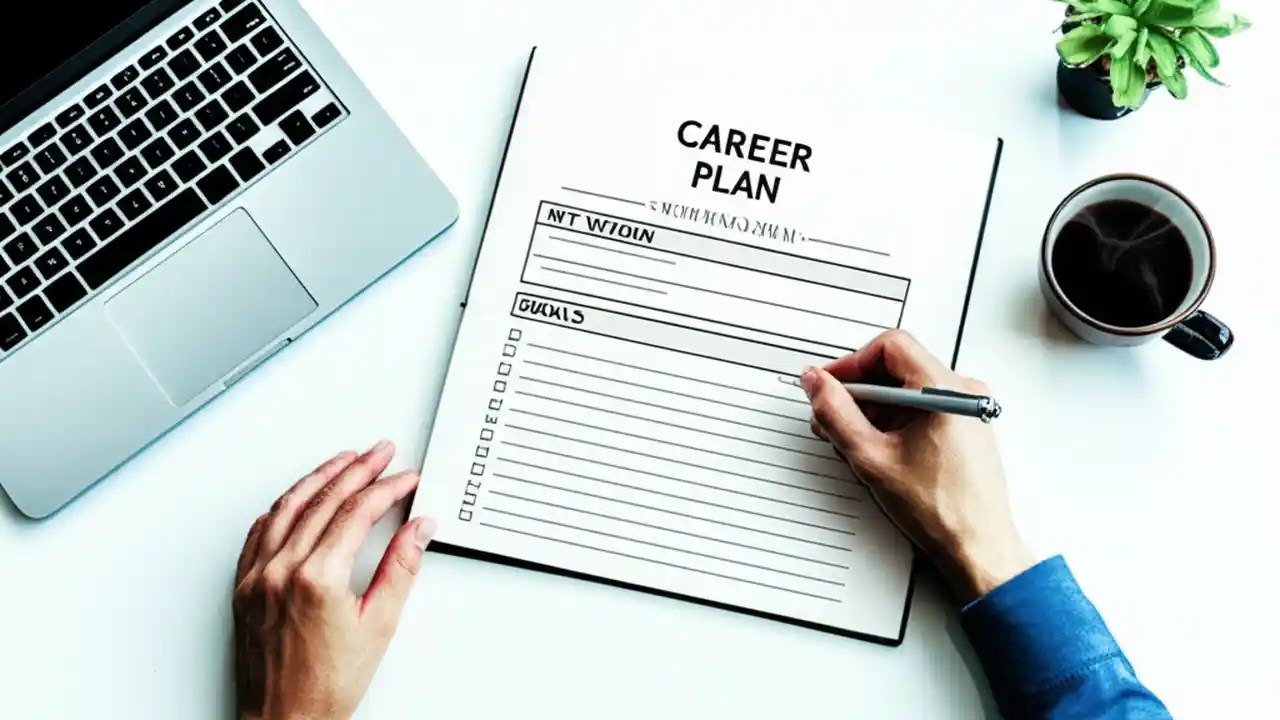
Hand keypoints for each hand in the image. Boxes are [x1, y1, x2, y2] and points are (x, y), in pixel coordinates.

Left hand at [233, 441, 435, 719]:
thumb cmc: (326, 686)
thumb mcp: (379, 625)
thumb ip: (400, 569)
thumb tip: (418, 530)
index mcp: (317, 578)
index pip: (357, 512)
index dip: (386, 488)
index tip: (405, 480)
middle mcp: (281, 571)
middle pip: (324, 500)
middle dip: (357, 470)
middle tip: (380, 453)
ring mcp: (257, 577)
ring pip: (288, 507)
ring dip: (319, 478)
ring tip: (343, 461)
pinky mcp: (244, 587)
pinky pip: (260, 532)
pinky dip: (282, 507)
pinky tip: (296, 498)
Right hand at [801, 330, 1034, 602]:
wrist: (977, 548)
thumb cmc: (941, 512)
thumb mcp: (872, 458)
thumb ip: (836, 413)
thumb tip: (817, 383)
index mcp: (946, 390)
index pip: (890, 347)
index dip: (850, 363)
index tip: (828, 384)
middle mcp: (963, 392)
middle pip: (896, 367)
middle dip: (857, 392)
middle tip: (831, 417)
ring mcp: (966, 409)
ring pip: (905, 390)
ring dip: (872, 411)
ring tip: (853, 443)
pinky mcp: (963, 427)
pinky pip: (920, 409)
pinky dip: (893, 423)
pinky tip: (878, 451)